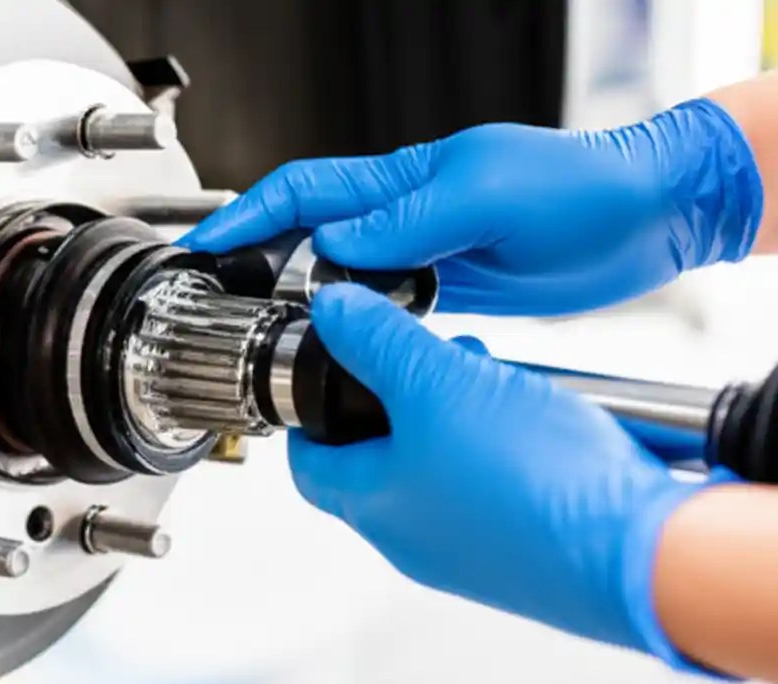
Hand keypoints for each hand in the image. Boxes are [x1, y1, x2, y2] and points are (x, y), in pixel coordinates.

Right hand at [181, 99, 760, 315]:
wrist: (644, 217)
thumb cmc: (578, 186)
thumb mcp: (487, 194)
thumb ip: (408, 221)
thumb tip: (335, 246)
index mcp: (401, 178)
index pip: (300, 191)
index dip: (244, 217)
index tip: (202, 247)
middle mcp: (402, 214)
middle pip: (304, 233)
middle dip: (250, 258)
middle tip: (215, 297)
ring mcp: (421, 250)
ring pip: (335, 272)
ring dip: (292, 294)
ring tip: (257, 326)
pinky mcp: (446, 284)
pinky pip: (379, 300)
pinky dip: (347, 319)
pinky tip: (333, 340)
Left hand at [291, 283, 730, 667]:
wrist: (645, 552)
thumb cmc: (535, 478)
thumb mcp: (440, 381)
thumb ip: (379, 340)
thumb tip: (331, 311)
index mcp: (375, 505)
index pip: (308, 463)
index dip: (307, 414)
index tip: (320, 374)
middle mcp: (416, 537)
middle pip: (376, 461)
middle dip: (395, 400)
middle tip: (421, 358)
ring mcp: (473, 549)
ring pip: (440, 469)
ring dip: (454, 416)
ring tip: (486, 375)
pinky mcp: (528, 548)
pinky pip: (495, 487)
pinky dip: (502, 444)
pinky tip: (536, 415)